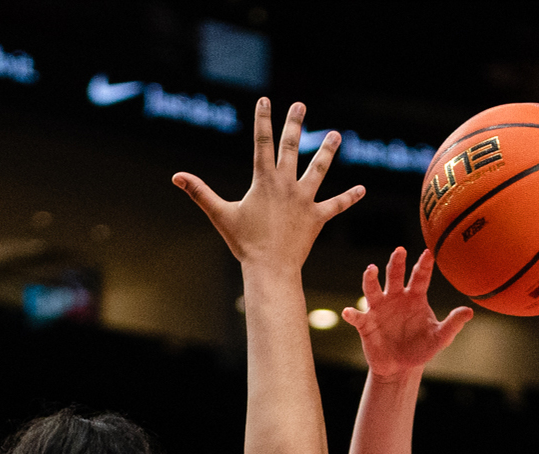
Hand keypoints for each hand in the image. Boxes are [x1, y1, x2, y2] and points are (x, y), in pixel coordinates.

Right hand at [173, 100, 363, 269]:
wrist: (270, 269)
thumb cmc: (244, 243)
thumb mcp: (220, 215)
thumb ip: (200, 192)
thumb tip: (176, 177)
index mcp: (264, 180)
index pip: (262, 142)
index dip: (263, 119)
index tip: (266, 100)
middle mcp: (287, 185)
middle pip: (292, 147)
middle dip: (295, 123)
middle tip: (301, 105)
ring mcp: (304, 200)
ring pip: (319, 169)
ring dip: (328, 151)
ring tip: (337, 135)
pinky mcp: (317, 218)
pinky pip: (336, 205)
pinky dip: (349, 197)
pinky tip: (362, 189)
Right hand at [342, 247, 471, 378]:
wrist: (400, 367)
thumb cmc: (420, 349)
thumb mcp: (439, 338)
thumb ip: (452, 324)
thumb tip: (469, 311)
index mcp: (415, 297)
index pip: (420, 276)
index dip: (424, 264)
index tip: (428, 253)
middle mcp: (395, 297)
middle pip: (395, 275)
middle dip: (396, 262)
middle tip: (399, 251)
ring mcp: (379, 308)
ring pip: (373, 288)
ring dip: (371, 278)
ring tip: (372, 269)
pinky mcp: (366, 323)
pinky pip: (357, 316)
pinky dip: (352, 314)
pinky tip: (348, 312)